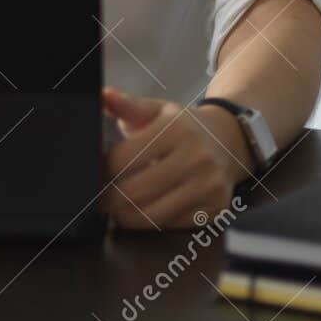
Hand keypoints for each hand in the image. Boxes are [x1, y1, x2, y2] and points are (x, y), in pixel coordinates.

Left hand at [99, 87, 249, 230]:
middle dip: (108, 199)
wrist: (228, 141)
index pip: (123, 159)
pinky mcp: (216, 209)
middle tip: (98, 200)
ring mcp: (210, 186)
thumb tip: (104, 95)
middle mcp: (197, 157)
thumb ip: (127, 105)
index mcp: (176, 129)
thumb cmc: (182, 126)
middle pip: (135, 191)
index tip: (92, 174)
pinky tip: (143, 211)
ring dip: (126, 216)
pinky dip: (151, 223)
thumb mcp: (157, 110)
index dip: (101, 171)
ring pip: (152, 215)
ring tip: (115, 209)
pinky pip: (172, 226)